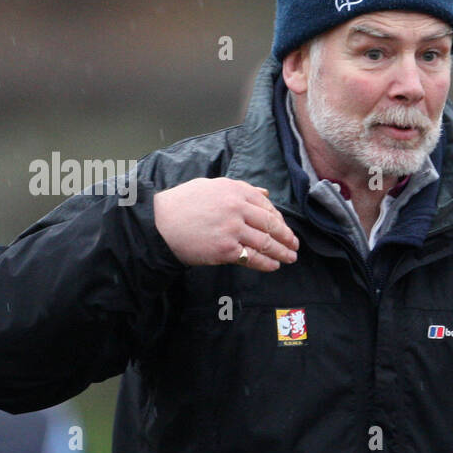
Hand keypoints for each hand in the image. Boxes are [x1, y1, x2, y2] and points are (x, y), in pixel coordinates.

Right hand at [153, 177, 298, 270]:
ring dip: (282, 252)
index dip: (280, 220)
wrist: (158, 224)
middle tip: (295, 245)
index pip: (267, 206)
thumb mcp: (211, 186)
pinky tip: (274, 266)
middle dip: (287, 237)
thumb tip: (265, 194)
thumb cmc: (183, 204)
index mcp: (236, 190)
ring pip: (266, 242)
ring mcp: (233, 229)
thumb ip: (241, 189)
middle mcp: (237, 208)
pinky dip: (266, 263)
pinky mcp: (226, 249)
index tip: (285, 229)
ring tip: (290, 258)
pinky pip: (253, 257)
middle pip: (271, 225)